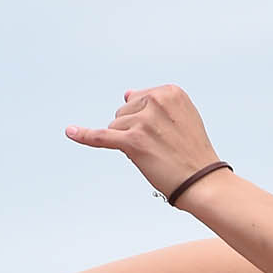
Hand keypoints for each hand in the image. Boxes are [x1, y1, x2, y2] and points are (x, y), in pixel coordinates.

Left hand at [66, 85, 222, 198]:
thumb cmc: (192, 153)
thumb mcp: (181, 117)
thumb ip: (154, 102)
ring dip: (130, 143)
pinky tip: (70, 132)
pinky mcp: (133, 141)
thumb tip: (126, 92)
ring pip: (116, 127)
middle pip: (124, 112)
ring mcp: (144, 120)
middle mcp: (156, 101)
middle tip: (162, 146)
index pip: (138, 99)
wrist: (203, 181)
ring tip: (155, 154)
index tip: (166, 133)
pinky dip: (84, 135)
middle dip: (136, 130)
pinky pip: (102, 137)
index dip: (147, 121)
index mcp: (170, 91)